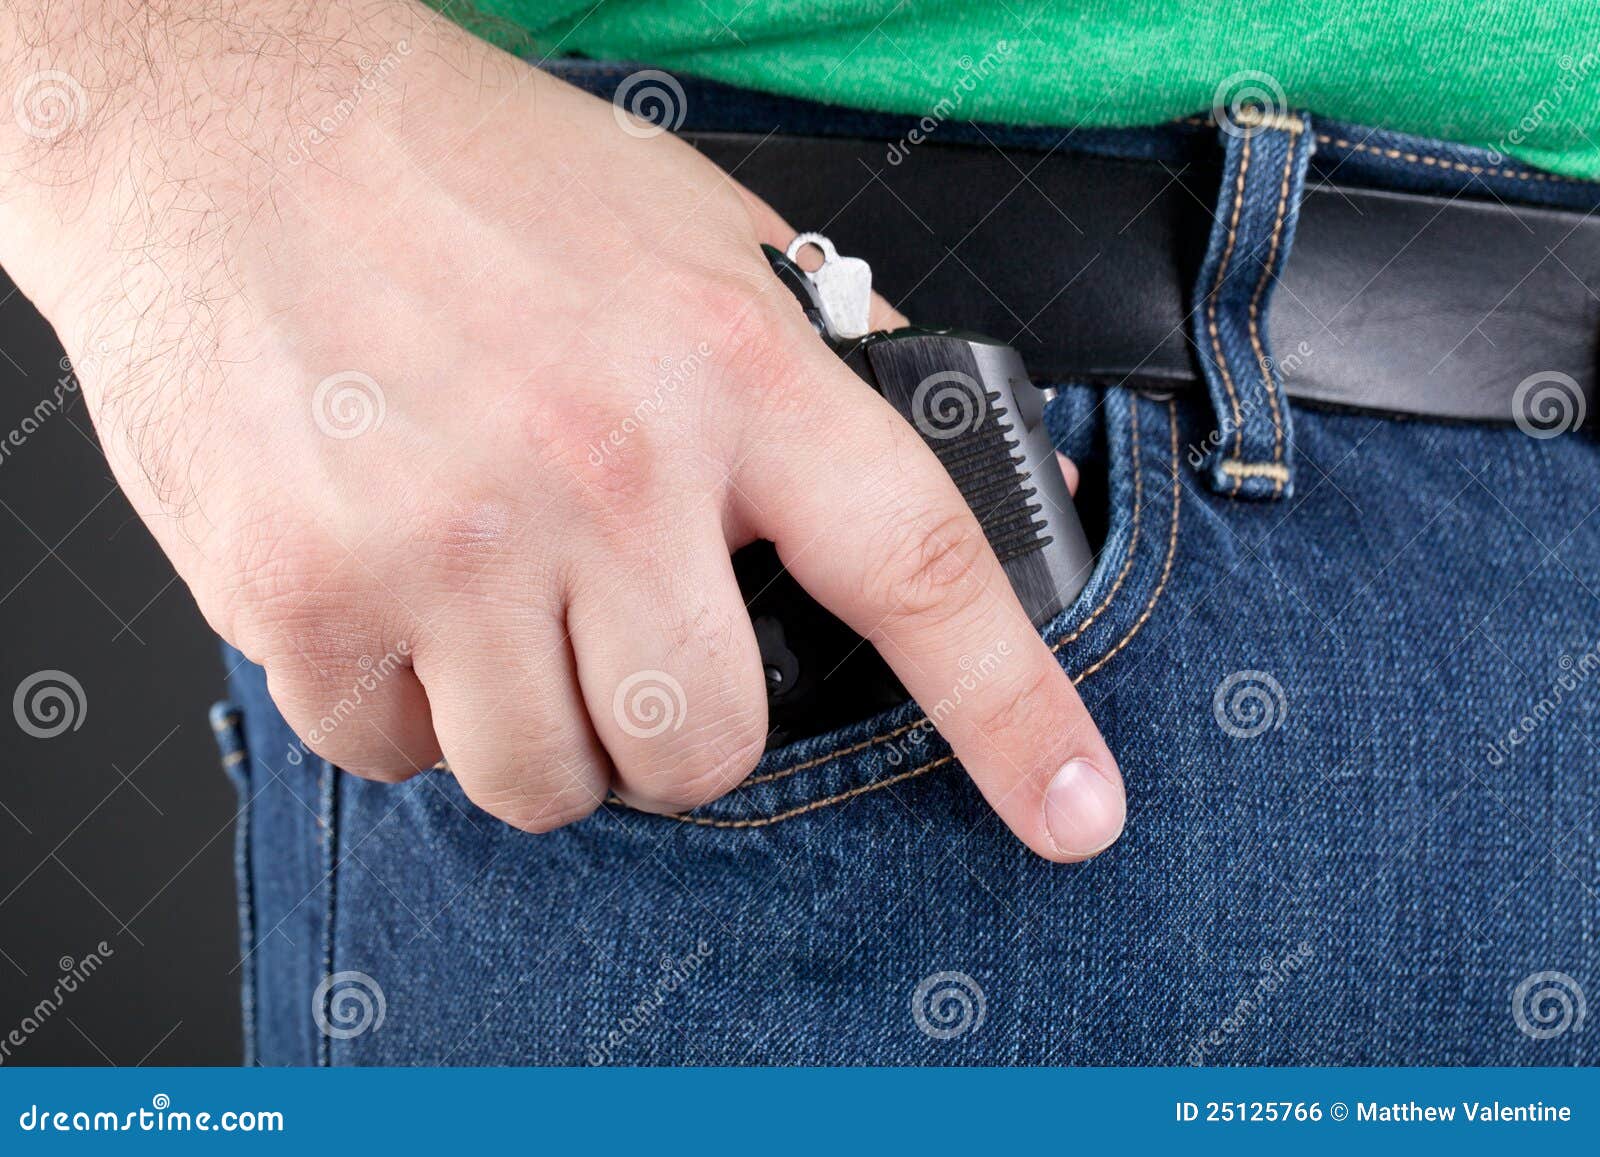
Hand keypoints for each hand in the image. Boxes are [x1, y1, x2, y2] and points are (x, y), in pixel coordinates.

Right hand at [0, 0, 1124, 858]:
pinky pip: (391, 757)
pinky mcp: (305, 593)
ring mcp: (446, 540)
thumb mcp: (690, 236)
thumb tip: (918, 476)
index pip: (918, 568)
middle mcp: (601, 464)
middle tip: (623, 644)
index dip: (1015, 712)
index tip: (1074, 810)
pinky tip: (387, 594)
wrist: (223, 122)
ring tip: (491, 611)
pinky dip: (401, 707)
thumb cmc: (466, 179)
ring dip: (534, 730)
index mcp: (729, 367)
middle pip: (703, 742)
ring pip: (547, 781)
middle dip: (676, 731)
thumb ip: (810, 370)